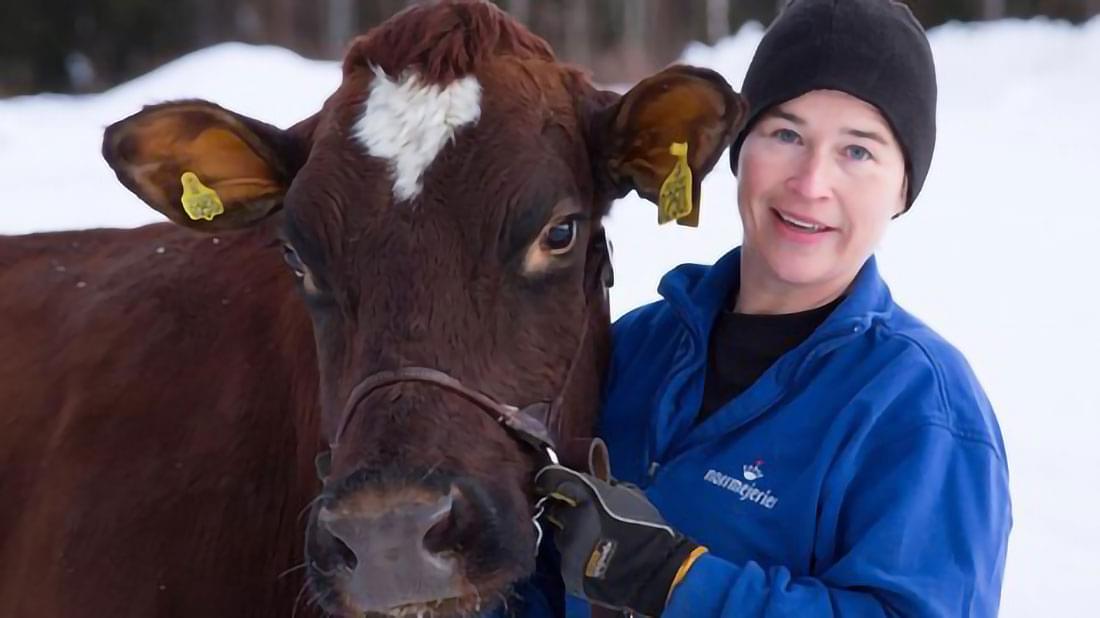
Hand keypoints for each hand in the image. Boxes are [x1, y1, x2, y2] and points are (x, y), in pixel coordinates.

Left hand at [534, 465, 705, 616]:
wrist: (655, 572)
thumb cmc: (647, 528)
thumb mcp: (630, 494)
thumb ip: (605, 485)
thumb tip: (591, 479)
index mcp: (585, 496)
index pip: (550, 479)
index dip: (549, 480)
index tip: (552, 483)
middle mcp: (570, 520)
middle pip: (554, 509)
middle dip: (565, 511)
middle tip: (582, 516)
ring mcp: (567, 549)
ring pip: (560, 536)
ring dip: (570, 535)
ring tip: (593, 542)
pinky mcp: (567, 573)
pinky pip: (567, 560)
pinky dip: (577, 559)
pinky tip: (594, 560)